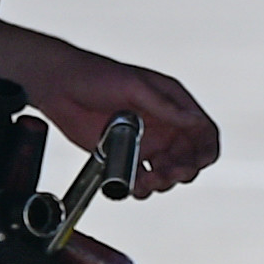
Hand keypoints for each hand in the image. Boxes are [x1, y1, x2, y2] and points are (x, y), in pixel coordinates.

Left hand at [0, 22, 221, 193]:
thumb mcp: (134, 86)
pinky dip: (144, 188)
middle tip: (166, 174)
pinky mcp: (125, 155)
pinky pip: (144, 179)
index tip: (197, 163)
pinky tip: (135, 187)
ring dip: (163, 182)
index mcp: (172, 102)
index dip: (205, 150)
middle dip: (183, 171)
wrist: (58, 86)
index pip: (203, 131)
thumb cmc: (95, 75)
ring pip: (168, 172)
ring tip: (147, 182)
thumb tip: (194, 122)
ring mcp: (145, 141)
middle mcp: (163, 124)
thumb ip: (165, 106)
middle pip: (189, 157)